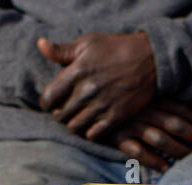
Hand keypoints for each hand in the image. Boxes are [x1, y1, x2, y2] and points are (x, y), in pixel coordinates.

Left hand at [37, 32, 156, 140]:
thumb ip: (62, 50)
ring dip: (74, 124)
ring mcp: (102, 105)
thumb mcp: (88, 43)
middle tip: (66, 110)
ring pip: (75, 127)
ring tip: (78, 117)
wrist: (151, 58)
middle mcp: (87, 91)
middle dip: (60, 114)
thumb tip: (41, 44)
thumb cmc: (116, 48)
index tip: (53, 102)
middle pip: (60, 116)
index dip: (47, 103)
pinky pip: (93, 134)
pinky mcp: (116, 116)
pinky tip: (93, 124)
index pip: (48, 98)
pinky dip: (90, 132)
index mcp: (76, 72)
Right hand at [109, 99, 191, 172]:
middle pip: (175, 124)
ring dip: (178, 149)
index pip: (179, 108)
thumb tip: (178, 109)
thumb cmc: (115, 96)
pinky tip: (165, 167)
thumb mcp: (138, 93)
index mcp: (150, 97)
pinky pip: (137, 150)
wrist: (82, 98)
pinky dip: (152, 159)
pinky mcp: (117, 136)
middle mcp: (143, 109)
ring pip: (160, 138)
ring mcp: (131, 123)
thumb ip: (157, 100)